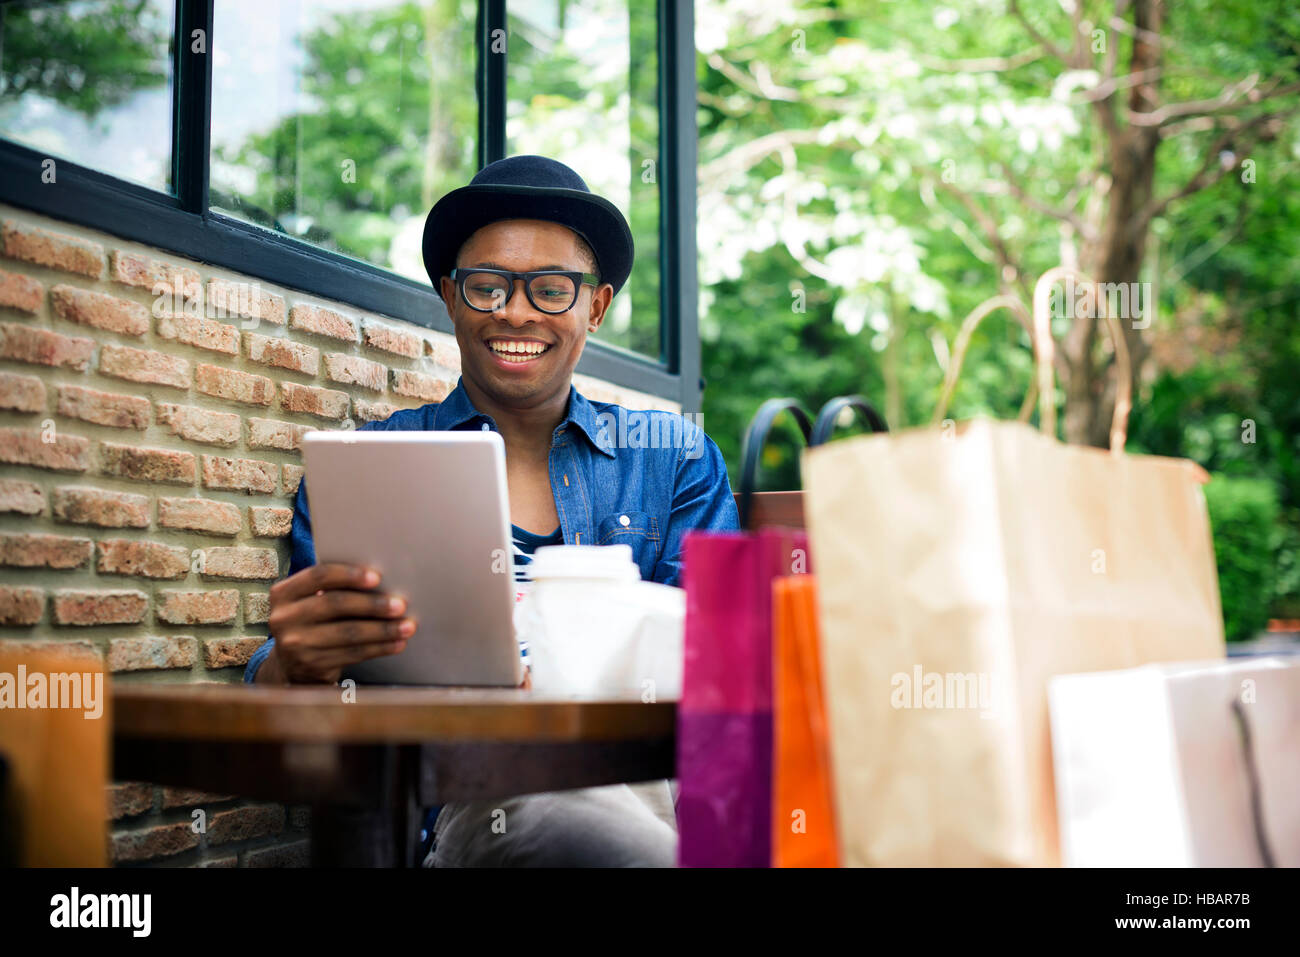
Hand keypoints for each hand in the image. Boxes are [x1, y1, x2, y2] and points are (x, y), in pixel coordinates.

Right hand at [261, 563, 414, 683]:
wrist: (293, 665)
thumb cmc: (313, 621)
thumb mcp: (310, 602)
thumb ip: (333, 588)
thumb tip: (384, 581)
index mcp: (283, 593)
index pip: (318, 576)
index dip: (349, 575)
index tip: (377, 577)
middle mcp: (283, 618)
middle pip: (335, 604)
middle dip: (372, 604)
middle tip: (400, 604)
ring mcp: (295, 644)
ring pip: (347, 633)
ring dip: (383, 630)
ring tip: (407, 626)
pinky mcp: (311, 665)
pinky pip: (353, 653)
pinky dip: (379, 648)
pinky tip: (397, 643)